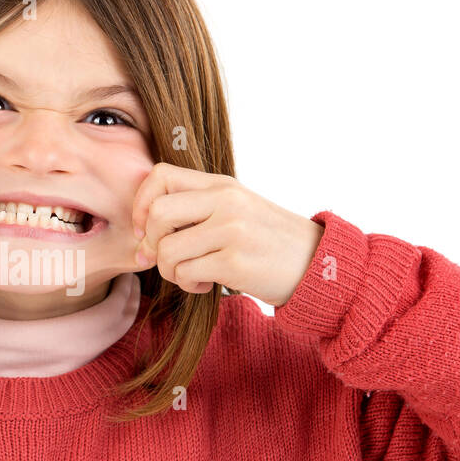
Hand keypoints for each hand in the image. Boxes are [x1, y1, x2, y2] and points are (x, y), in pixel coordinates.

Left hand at [131, 163, 322, 306]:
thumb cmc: (269, 242)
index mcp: (222, 185)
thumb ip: (197, 210)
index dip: (141, 203)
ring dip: (169, 271)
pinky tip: (206, 285)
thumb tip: (142, 234)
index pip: (160, 175)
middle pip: (157, 212)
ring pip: (167, 250)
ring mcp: (231, 231)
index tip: (146, 229)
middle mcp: (226, 202)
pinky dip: (188, 285)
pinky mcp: (235, 262)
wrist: (318, 266)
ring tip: (191, 274)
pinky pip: (185, 274)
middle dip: (151, 242)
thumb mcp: (237, 211)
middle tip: (165, 257)